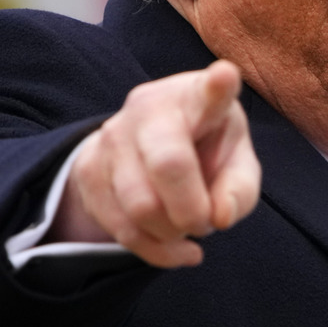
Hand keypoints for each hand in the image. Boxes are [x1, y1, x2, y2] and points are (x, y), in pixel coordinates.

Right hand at [50, 60, 261, 266]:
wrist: (148, 149)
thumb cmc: (206, 152)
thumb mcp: (237, 165)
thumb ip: (239, 190)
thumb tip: (219, 216)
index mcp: (197, 98)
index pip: (208, 91)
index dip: (218, 86)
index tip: (225, 76)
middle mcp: (149, 107)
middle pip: (168, 165)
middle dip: (192, 211)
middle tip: (206, 222)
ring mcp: (112, 136)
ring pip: (140, 207)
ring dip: (172, 233)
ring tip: (185, 225)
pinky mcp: (88, 169)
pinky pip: (122, 229)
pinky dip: (155, 250)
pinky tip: (173, 246)